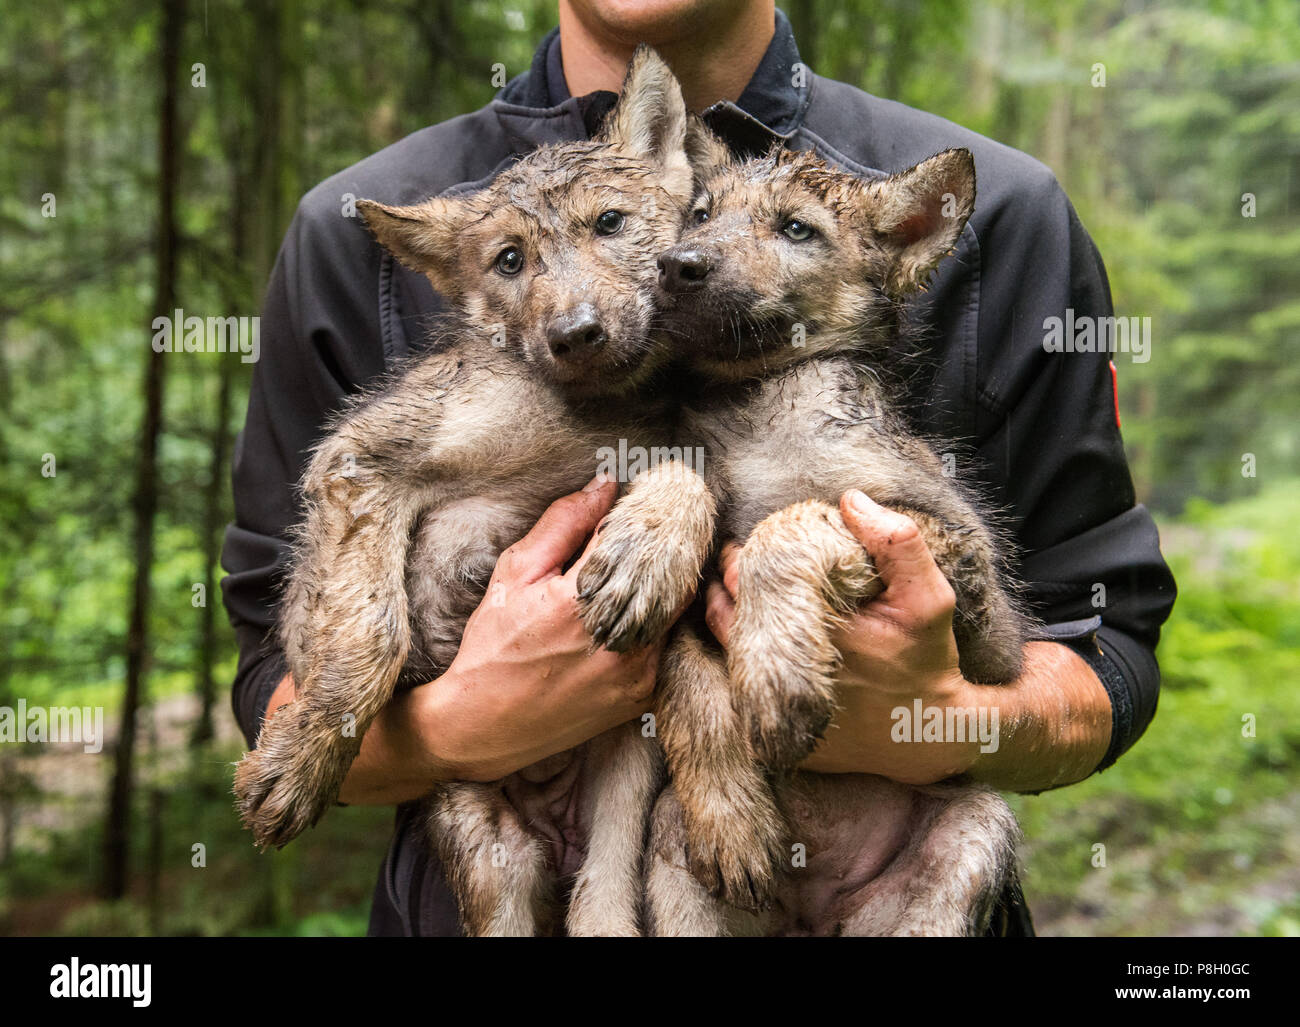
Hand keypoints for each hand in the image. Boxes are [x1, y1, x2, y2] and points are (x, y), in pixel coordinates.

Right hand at [425, 475, 668, 780]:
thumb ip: (561, 525)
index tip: (655, 489)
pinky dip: (664, 617)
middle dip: (670, 538)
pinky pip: (670, 640)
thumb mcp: (515, 575)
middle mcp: (616, 637)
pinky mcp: (645, 692)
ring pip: (677, 604)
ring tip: (659, 555)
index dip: (644, 507)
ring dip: (672, 576)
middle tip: (671, 514)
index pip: (633, 533)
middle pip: (669, 567)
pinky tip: (646, 603)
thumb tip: (605, 486)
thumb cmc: (494, 646)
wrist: (486, 724)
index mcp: (579, 602)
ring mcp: (637, 669)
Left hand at [705, 489, 981, 784]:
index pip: (754, 576)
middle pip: (727, 608)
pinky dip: (730, 646)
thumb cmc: (925, 662)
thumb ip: (897, 543)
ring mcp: (770, 705)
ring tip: (736, 584)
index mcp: (815, 632)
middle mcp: (783, 672)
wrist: (926, 734)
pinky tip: (743, 626)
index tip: (764, 538)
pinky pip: (729, 676)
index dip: (753, 550)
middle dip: (732, 576)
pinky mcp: (766, 729)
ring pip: (721, 640)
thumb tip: (850, 500)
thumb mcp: (929, 598)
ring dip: (724, 608)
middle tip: (741, 555)